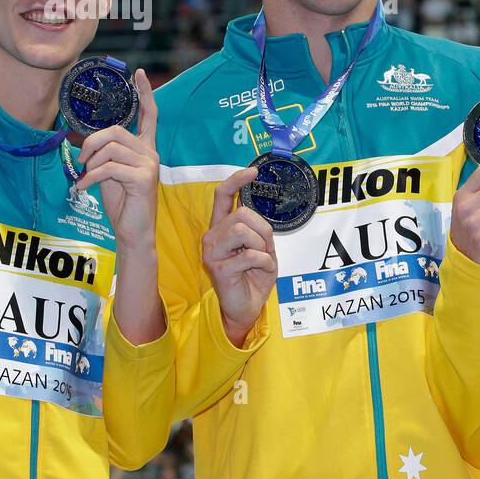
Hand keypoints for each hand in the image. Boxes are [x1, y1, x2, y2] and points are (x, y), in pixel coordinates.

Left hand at [76, 69, 158, 249]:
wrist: (132, 231)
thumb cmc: (121, 202)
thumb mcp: (109, 173)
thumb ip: (104, 155)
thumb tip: (85, 144)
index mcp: (144, 149)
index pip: (149, 116)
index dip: (144, 94)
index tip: (138, 74)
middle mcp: (150, 153)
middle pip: (116, 131)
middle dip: (90, 144)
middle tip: (80, 162)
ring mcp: (149, 165)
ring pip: (111, 148)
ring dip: (90, 163)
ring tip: (85, 177)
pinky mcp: (143, 178)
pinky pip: (108, 168)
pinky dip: (90, 177)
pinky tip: (84, 188)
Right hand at [202, 167, 277, 346]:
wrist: (245, 307)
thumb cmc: (252, 278)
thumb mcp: (261, 249)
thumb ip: (257, 231)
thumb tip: (257, 218)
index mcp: (222, 229)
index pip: (223, 197)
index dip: (236, 181)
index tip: (253, 171)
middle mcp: (213, 236)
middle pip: (242, 214)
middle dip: (263, 230)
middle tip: (267, 249)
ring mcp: (212, 252)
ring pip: (243, 231)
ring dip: (262, 246)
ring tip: (262, 260)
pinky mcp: (218, 267)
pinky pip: (250, 254)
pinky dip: (264, 262)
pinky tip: (261, 271)